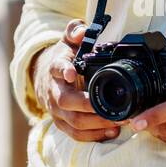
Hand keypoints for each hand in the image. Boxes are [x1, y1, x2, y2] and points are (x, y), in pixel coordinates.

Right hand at [32, 20, 121, 143]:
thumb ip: (75, 31)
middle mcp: (53, 92)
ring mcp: (57, 111)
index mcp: (56, 69)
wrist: (46, 79)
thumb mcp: (68, 41)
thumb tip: (81, 30)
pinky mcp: (63, 124)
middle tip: (113, 107)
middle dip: (90, 106)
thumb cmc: (65, 59)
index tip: (72, 73)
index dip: (63, 70)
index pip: (57, 68)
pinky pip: (76, 135)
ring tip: (118, 121)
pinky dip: (94, 136)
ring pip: (73, 122)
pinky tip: (112, 132)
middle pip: (66, 102)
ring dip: (96, 124)